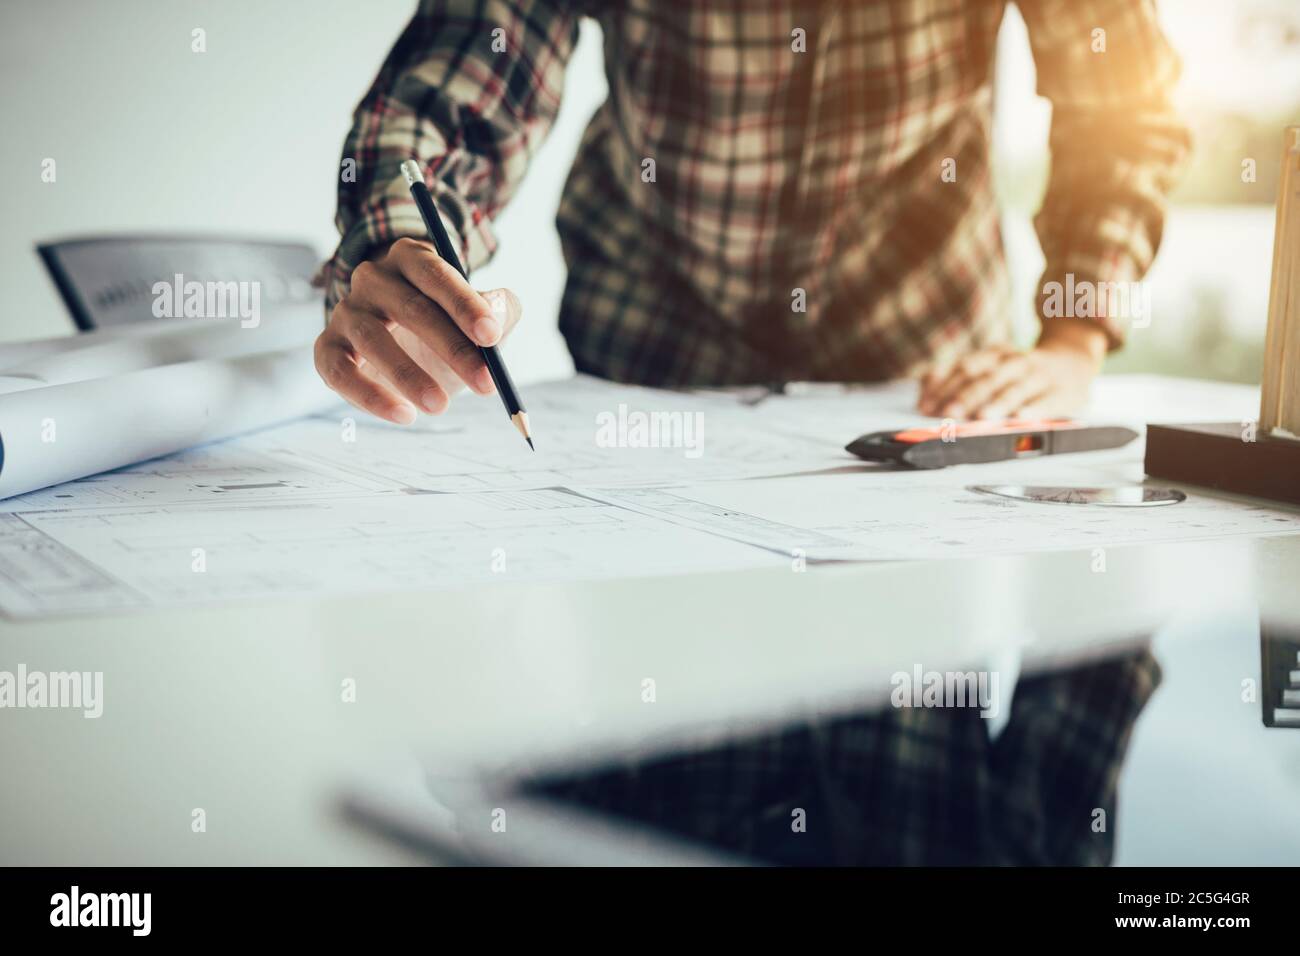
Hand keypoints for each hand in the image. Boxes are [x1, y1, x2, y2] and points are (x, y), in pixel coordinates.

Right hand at [314, 237, 521, 423]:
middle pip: (410, 308)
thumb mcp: (483, 320)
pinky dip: (370, 396)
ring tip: (440, 405)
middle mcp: (372, 278)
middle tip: (485, 384)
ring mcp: (346, 312)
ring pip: (372, 339)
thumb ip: (501, 311)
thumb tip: (496, 311)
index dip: (464, 304)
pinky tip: (404, 414)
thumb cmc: (450, 328)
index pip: (435, 274)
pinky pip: (339, 372)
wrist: (411, 352)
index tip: (491, 336)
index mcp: (411, 258)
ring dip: (408, 375)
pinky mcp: (328, 348)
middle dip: (453, 348)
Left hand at [917, 319, 1107, 419]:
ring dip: (998, 402)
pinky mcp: (1062, 392)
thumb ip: (957, 375)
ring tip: (983, 416)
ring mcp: (1040, 376)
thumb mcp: (991, 364)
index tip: (925, 406)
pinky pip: (1047, 401)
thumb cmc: (1021, 370)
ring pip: (1016, 388)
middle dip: (966, 396)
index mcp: (994, 355)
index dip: (943, 387)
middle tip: (948, 413)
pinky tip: (1022, 416)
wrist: (1074, 360)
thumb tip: (922, 384)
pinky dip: (1034, 409)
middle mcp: (1015, 362)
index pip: (964, 368)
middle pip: (987, 378)